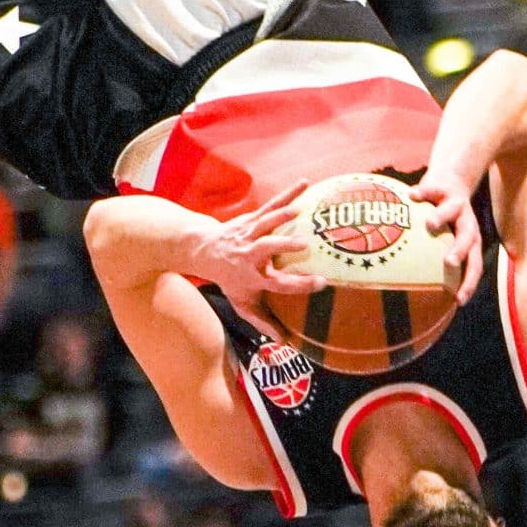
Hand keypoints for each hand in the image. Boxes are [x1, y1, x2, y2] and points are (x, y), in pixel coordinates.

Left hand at [196, 187, 318, 330]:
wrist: (204, 250)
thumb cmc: (229, 280)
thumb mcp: (243, 303)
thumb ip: (263, 322)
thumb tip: (285, 343)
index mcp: (253, 278)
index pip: (278, 284)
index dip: (299, 285)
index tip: (321, 283)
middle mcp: (251, 255)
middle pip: (266, 249)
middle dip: (284, 246)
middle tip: (305, 245)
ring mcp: (250, 234)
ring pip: (266, 223)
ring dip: (283, 216)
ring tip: (301, 210)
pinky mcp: (252, 218)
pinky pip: (271, 205)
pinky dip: (288, 193)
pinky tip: (305, 183)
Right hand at [410, 171, 483, 304]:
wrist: (452, 178)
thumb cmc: (445, 219)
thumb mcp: (447, 239)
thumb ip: (437, 259)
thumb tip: (418, 291)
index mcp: (470, 239)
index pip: (474, 264)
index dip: (469, 282)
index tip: (459, 300)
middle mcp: (466, 222)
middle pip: (468, 237)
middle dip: (459, 249)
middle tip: (449, 262)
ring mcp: (454, 203)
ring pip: (451, 210)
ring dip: (441, 217)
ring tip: (429, 223)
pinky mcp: (440, 186)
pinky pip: (430, 190)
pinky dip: (421, 193)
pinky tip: (411, 196)